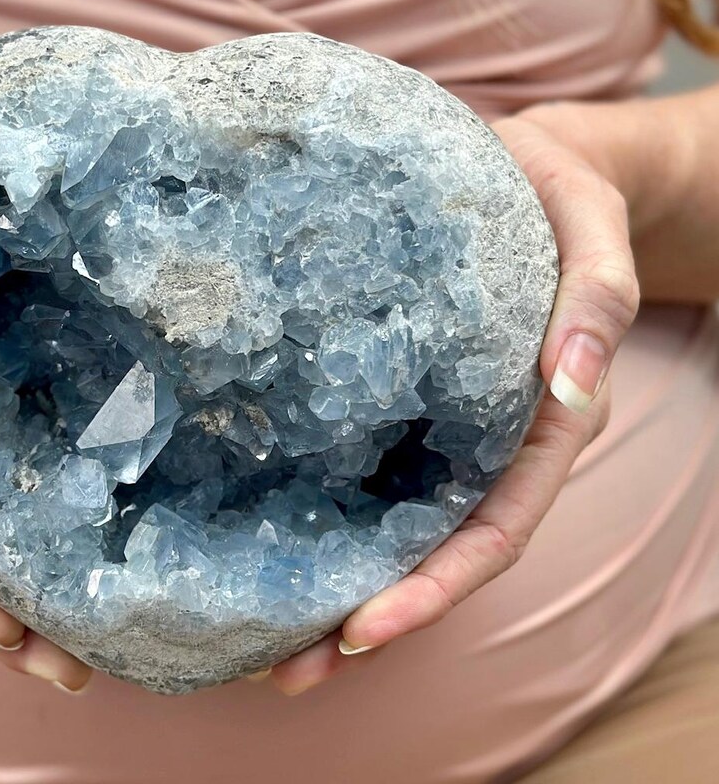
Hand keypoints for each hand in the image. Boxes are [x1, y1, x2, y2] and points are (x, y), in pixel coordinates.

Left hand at [269, 108, 640, 694]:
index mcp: (534, 429)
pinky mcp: (378, 393)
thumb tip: (570, 388)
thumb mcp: (592, 235)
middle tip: (280, 668)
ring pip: (377, 523)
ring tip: (248, 634)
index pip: (490, 533)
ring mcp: (423, 425)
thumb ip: (595, 303)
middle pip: (423, 553)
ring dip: (321, 585)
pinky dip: (303, 506)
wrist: (519, 167)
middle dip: (359, 617)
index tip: (363, 632)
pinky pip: (343, 459)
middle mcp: (475, 444)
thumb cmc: (559, 202)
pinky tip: (240, 525)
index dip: (433, 590)